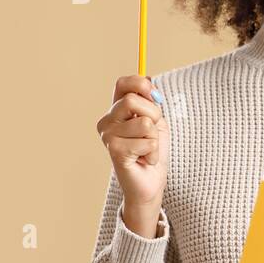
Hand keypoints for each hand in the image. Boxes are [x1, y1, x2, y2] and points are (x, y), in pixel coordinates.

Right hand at [96, 75, 168, 222]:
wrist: (151, 182)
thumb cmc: (152, 151)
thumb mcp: (156, 120)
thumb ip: (150, 101)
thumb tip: (148, 80)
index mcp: (116, 110)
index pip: (123, 83)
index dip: (141, 85)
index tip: (156, 97)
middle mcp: (107, 121)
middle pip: (132, 100)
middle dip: (154, 115)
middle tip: (153, 133)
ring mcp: (108, 136)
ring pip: (144, 122)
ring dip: (155, 138)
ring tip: (148, 149)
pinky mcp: (115, 150)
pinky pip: (146, 141)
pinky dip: (153, 152)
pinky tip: (145, 160)